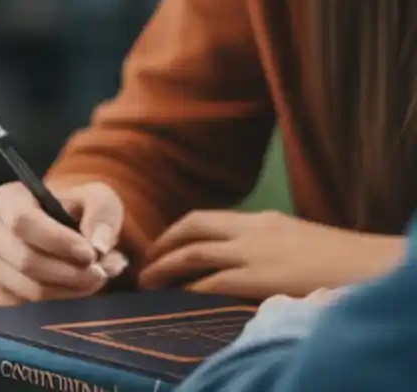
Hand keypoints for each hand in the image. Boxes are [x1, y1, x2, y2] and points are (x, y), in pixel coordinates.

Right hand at [0, 181, 129, 305]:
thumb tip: (98, 246)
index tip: (90, 253)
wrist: (66, 231)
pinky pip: (22, 309)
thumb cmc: (77, 211)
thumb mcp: (96, 199)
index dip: (57, 241)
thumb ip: (102, 215)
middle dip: (69, 272)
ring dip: (68, 291)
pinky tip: (72, 291)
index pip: (22, 221)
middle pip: (25, 260)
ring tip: (93, 280)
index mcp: (7, 199)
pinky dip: (54, 305)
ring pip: (27, 289)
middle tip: (100, 273)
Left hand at [139, 210, 403, 298]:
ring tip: (148, 281)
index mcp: (262, 219)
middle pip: (192, 227)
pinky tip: (178, 297)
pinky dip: (190, 288)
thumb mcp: (297, 239)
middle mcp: (252, 230)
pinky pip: (213, 281)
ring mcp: (254, 253)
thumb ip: (268, 243)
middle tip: (146, 263)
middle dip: (163, 244)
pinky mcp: (259, 277)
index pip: (207, 218)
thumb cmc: (341, 259)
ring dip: (165, 266)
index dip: (178, 231)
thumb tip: (245, 257)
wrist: (369, 265)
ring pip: (194, 253)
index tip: (163, 245)